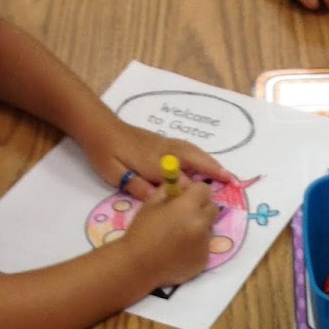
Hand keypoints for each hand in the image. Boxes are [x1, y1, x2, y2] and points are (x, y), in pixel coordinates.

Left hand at [84, 118, 233, 201]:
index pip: (179, 178)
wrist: (97, 125)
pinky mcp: (161, 141)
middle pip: (193, 159)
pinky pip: (187, 147)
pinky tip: (205, 161)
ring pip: (192, 151)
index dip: (193, 191)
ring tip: (224, 173)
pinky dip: (200, 154)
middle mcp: (162, 151)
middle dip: (212, 169)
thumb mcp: (114, 173)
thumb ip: (136, 185)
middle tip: (231, 181)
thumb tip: (158, 199)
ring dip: (209, 161)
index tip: (207, 203)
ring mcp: (163, 144)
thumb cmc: (104, 151)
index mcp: (152, 162)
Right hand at [121, 180, 218, 287]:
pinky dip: (196, 245)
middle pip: (213, 209)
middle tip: (186, 215)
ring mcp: (205, 244)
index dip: (196, 192)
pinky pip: (205, 246)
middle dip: (202, 208)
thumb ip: (170, 190)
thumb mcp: (151, 203)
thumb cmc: (141, 231)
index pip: (205, 190)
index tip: (187, 197)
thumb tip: (182, 185)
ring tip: (180, 235)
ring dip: (200, 227)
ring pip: (209, 229)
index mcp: (188, 206)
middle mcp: (202, 224)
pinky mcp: (204, 260)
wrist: (139, 264)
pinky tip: (180, 250)